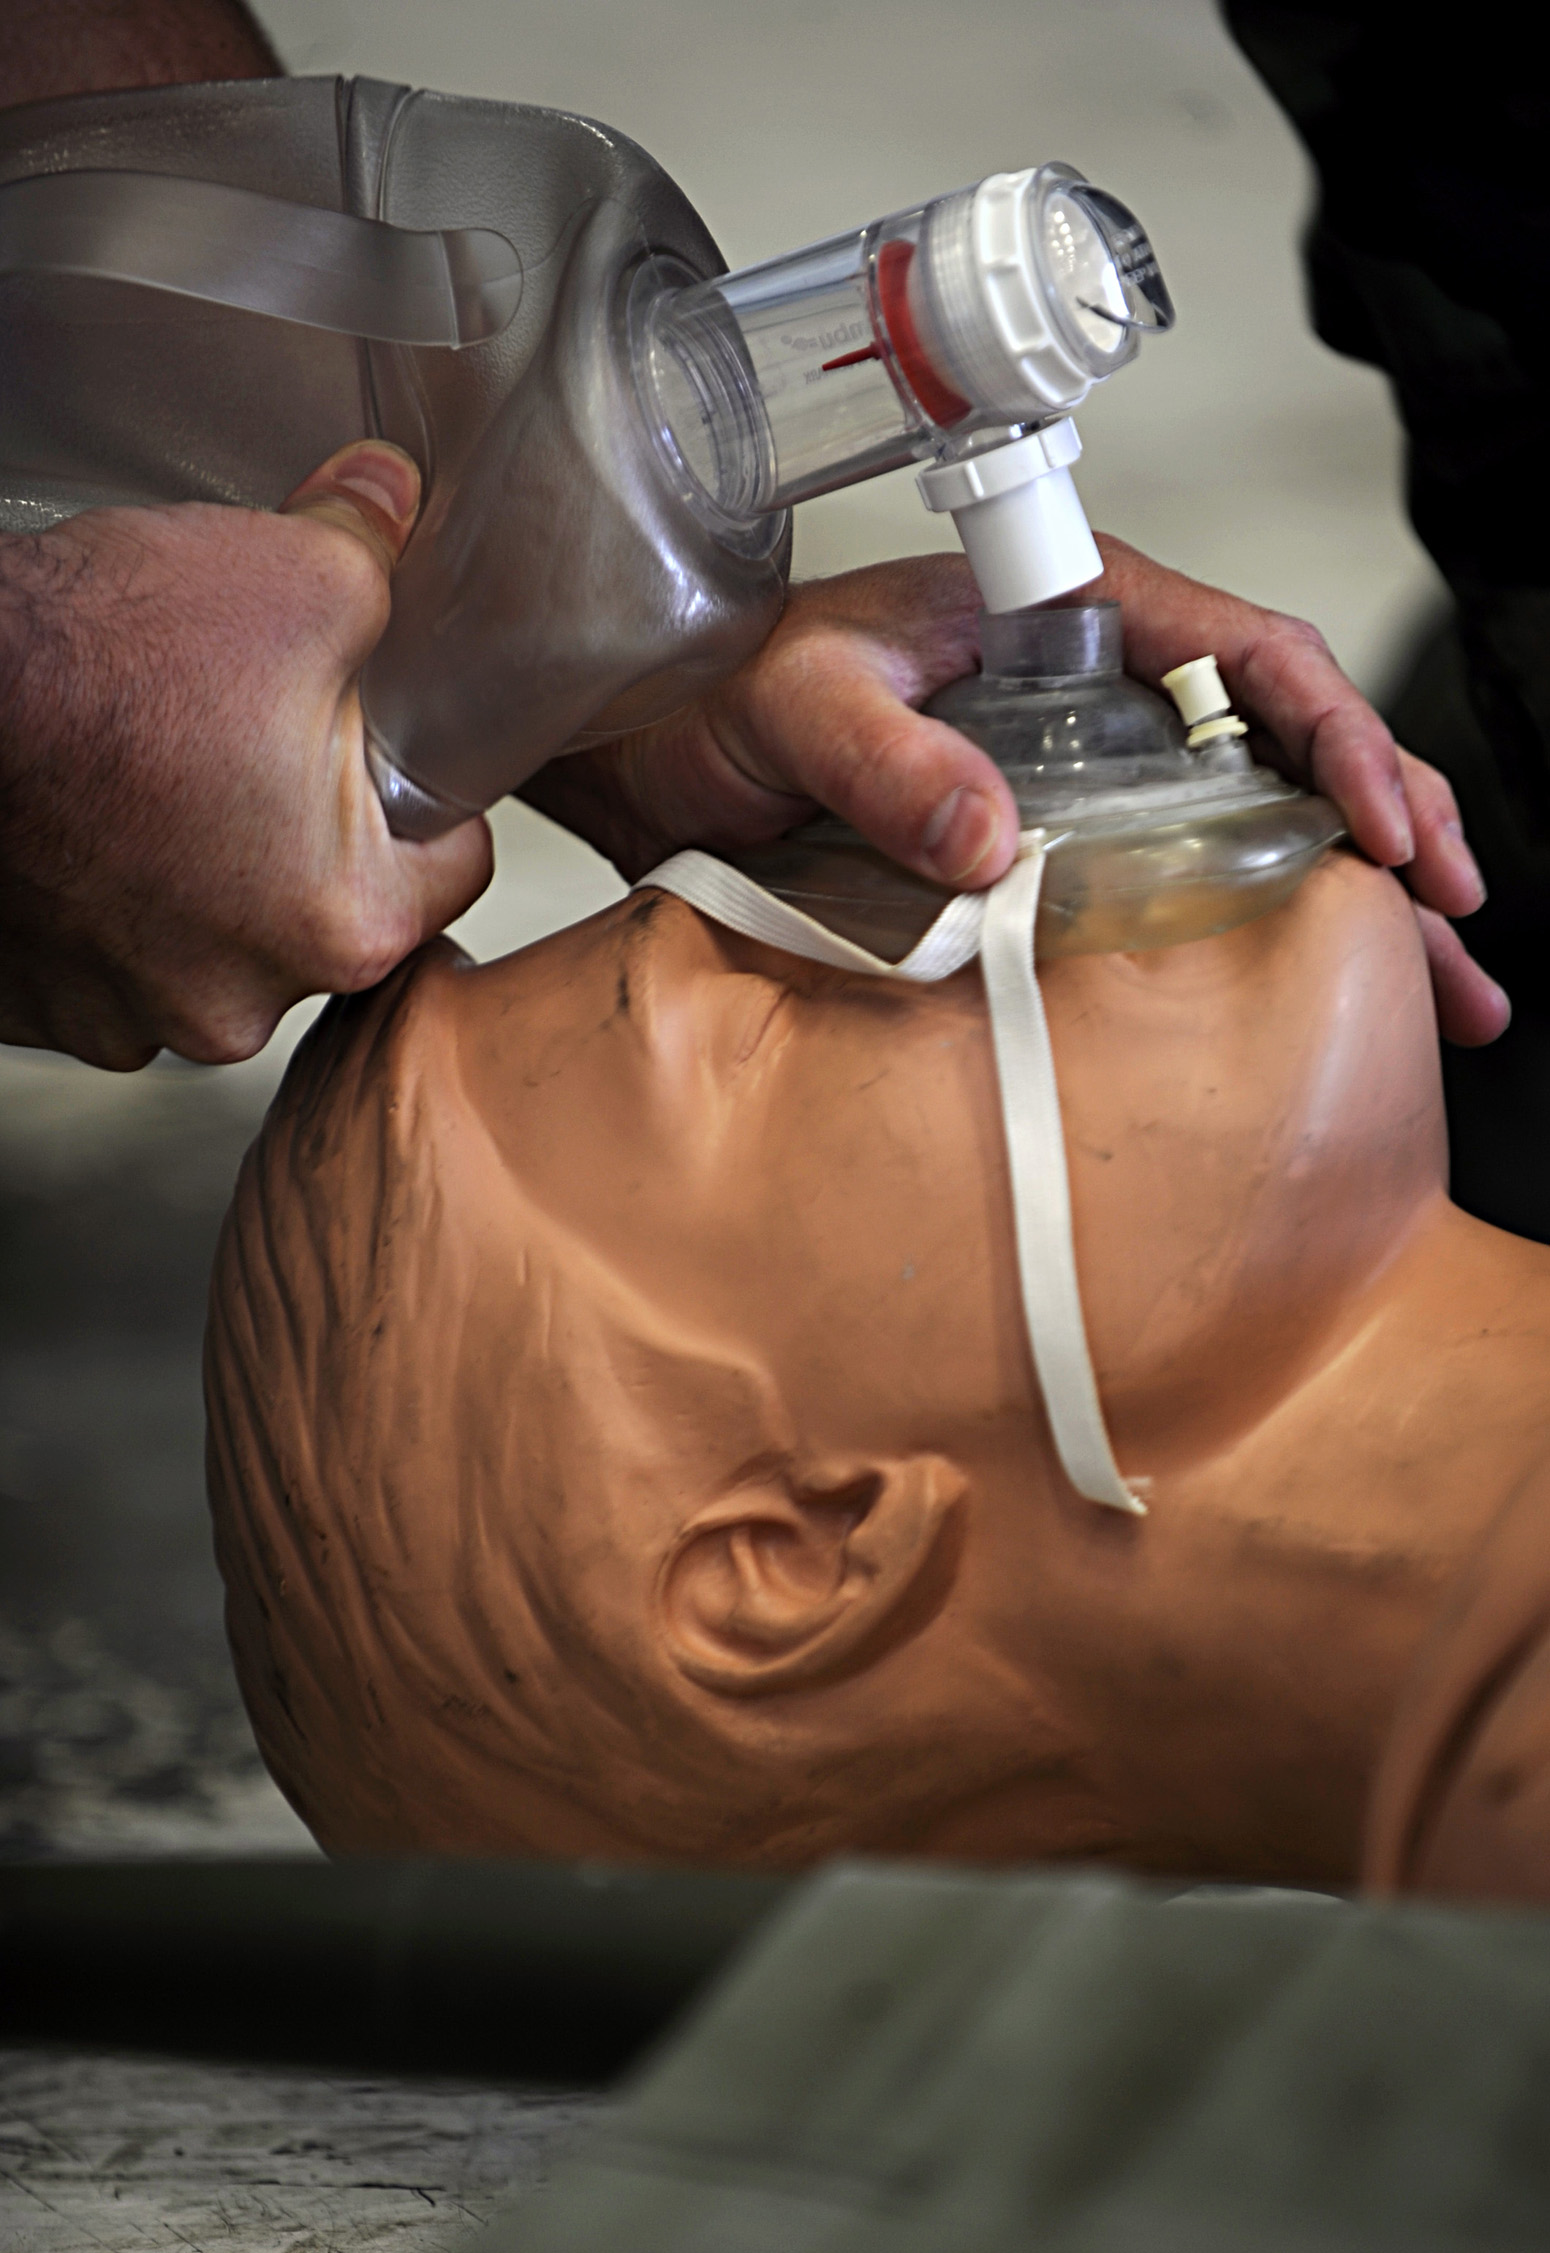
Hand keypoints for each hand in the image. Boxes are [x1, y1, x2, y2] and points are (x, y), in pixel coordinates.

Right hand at [0, 440, 490, 1068]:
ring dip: (192, 869)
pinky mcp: (40, 1008)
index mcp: (344, 927)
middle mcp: (239, 1006)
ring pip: (208, 934)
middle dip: (299, 826)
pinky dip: (101, 896)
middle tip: (250, 740)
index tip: (390, 744)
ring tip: (151, 777)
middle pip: (322, 906)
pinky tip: (83, 823)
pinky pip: (105, 955)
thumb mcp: (293, 575)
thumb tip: (393, 505)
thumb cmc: (87, 663)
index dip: (429, 784)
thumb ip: (376, 553)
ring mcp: (128, 1020)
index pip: (454, 866)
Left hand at [531, 540, 1504, 1047]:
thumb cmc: (707, 691)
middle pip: (1281, 743)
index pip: (1242, 654)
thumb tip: (991, 839)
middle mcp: (1088, 686)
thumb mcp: (793, 705)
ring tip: (1440, 991)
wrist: (635, 747)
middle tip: (1462, 931)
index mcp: (1060, 613)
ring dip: (1348, 900)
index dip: (1334, 734)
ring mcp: (1073, 769)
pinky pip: (1171, 879)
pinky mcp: (1041, 844)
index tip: (1387, 827)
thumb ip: (884, 760)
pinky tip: (1301, 995)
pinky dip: (1247, 933)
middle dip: (1391, 830)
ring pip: (1249, 819)